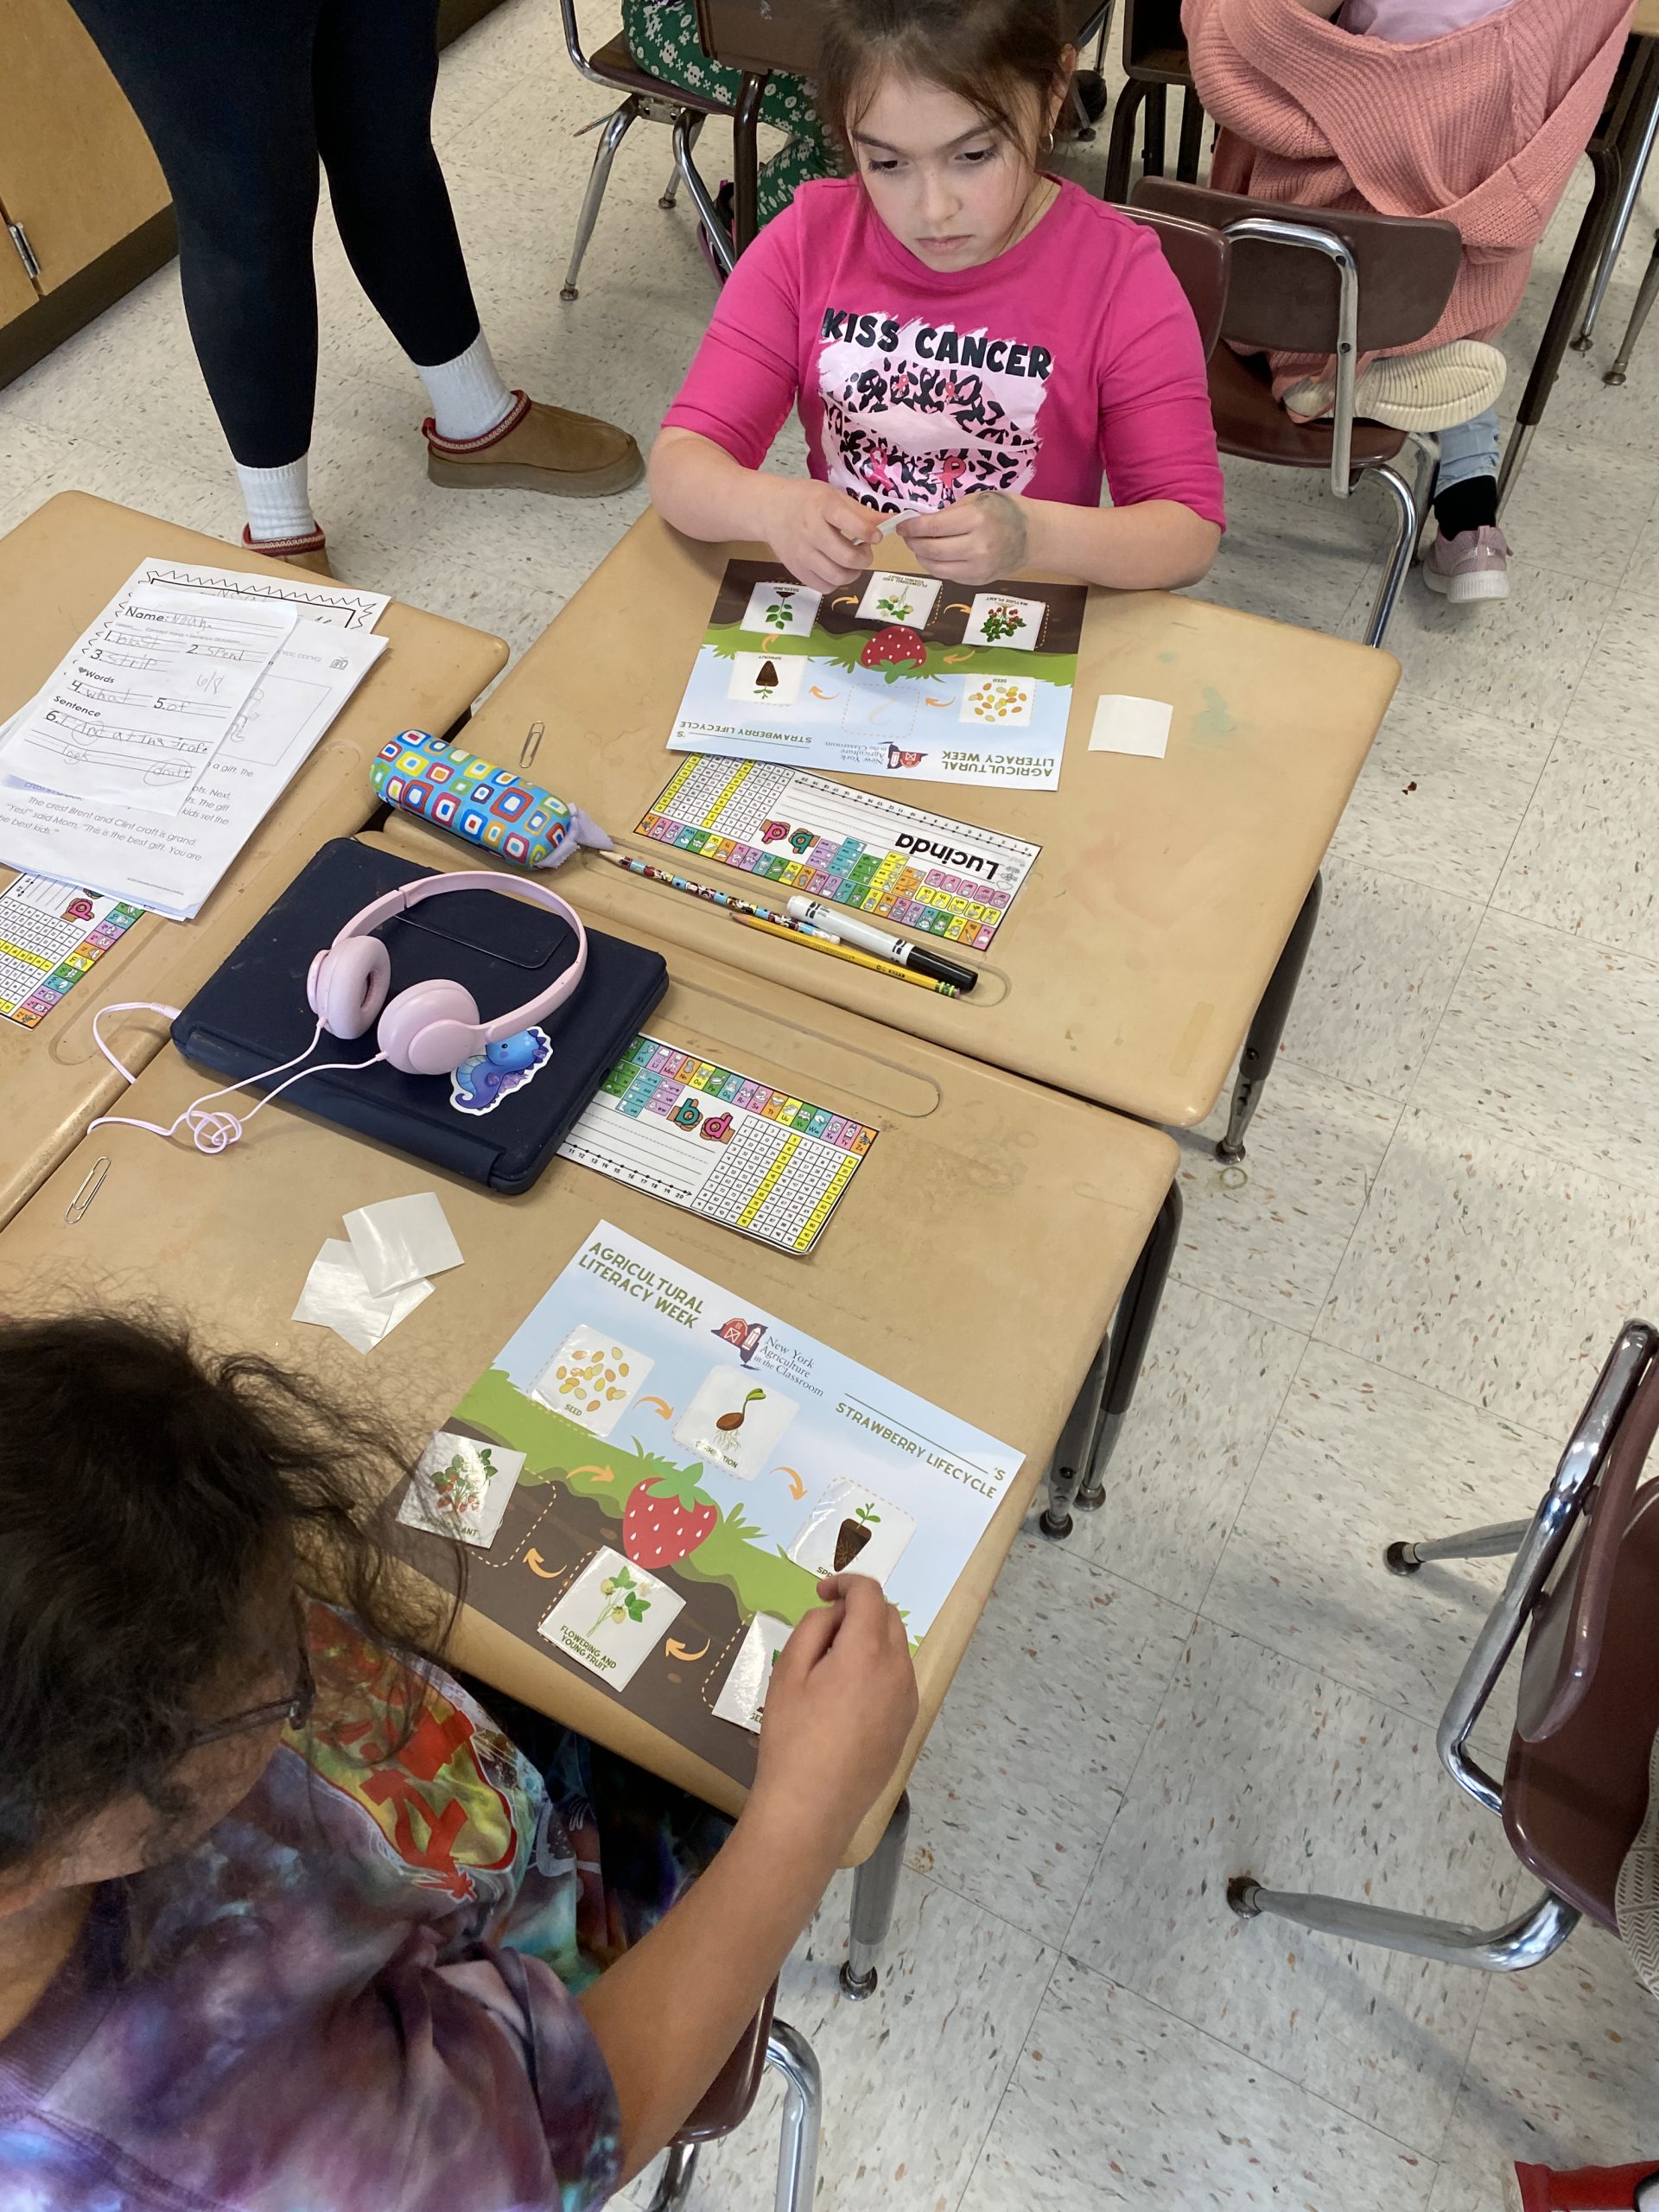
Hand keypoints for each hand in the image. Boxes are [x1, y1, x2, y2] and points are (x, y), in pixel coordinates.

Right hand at [749, 1576, 917, 1858]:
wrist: (812, 1807)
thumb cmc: (792, 1738)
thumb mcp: (789, 1674)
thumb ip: (814, 1629)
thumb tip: (834, 1615)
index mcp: (867, 1650)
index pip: (869, 1593)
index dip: (845, 1583)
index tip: (821, 1594)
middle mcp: (898, 1668)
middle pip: (887, 1615)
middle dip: (858, 1609)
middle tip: (823, 1631)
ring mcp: (908, 1697)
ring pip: (896, 1646)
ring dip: (870, 1638)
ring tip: (832, 1667)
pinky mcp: (908, 1723)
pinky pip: (899, 1677)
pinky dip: (879, 1667)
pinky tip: (848, 1697)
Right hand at [759, 479, 882, 592]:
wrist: (770, 510)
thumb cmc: (807, 500)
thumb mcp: (834, 497)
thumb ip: (863, 513)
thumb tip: (892, 522)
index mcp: (823, 507)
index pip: (850, 523)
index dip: (869, 533)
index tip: (876, 536)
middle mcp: (811, 531)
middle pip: (846, 558)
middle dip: (864, 558)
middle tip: (864, 551)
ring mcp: (802, 553)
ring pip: (836, 577)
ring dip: (852, 573)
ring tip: (851, 562)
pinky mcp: (796, 569)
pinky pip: (823, 587)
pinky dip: (835, 582)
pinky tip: (835, 569)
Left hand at [896, 490, 1027, 585]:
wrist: (1032, 536)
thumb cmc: (1004, 511)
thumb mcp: (977, 500)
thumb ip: (949, 512)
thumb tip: (920, 522)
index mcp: (976, 519)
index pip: (933, 526)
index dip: (912, 527)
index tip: (902, 526)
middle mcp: (977, 546)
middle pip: (931, 550)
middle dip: (914, 543)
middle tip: (908, 537)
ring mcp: (978, 568)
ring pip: (936, 568)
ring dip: (921, 557)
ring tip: (920, 547)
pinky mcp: (978, 581)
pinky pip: (947, 576)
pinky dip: (936, 566)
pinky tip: (936, 556)